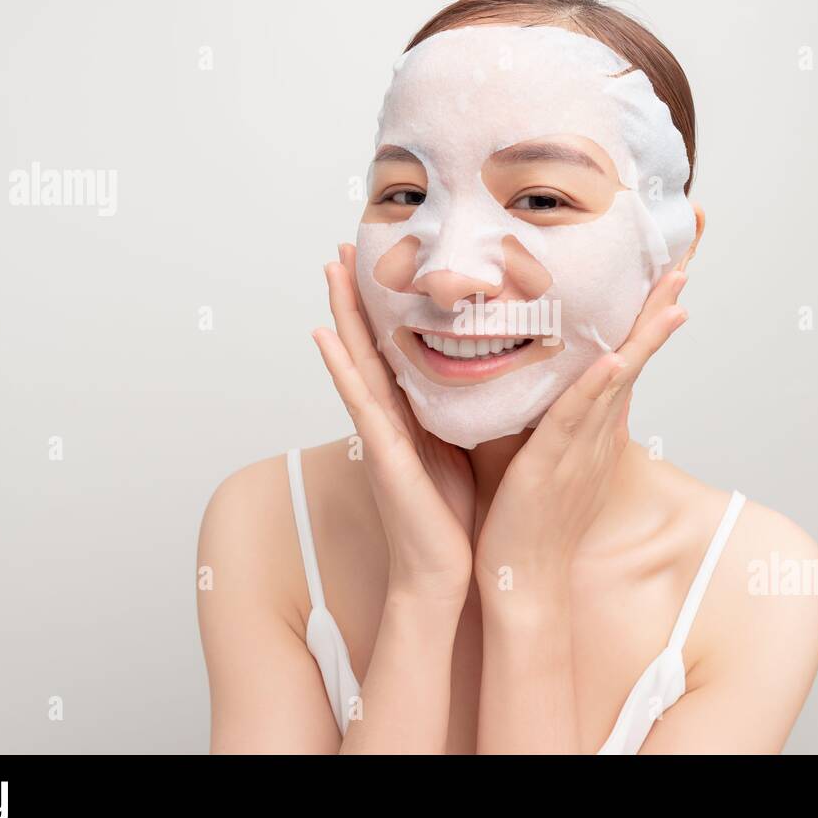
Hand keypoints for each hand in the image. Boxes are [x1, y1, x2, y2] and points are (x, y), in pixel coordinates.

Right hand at [311, 243, 475, 603]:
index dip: (384, 308)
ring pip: (356, 362)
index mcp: (410, 415)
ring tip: (329, 269)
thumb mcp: (465, 446)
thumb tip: (494, 376)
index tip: (382, 263)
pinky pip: (358, 403)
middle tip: (343, 246)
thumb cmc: (454, 514)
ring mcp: (379, 433)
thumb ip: (465, 410)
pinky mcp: (381, 454)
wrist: (445, 572)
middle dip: (355, 296)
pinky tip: (323, 336)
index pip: (394, 349)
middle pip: (368, 344)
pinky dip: (338, 368)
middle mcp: (388, 418)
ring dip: (340, 314)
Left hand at [474, 268, 689, 596]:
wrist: (523, 578)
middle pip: (634, 360)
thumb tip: (524, 372)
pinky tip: (615, 360)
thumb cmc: (524, 517)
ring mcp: (580, 448)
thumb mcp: (538, 450)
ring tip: (672, 298)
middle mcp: (596, 433)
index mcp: (593, 428)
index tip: (662, 278)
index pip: (624, 361)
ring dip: (645, 338)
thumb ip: (538, 412)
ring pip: (617, 382)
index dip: (644, 320)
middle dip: (658, 313)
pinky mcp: (552, 464)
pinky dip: (598, 389)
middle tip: (683, 266)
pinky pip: (577, 420)